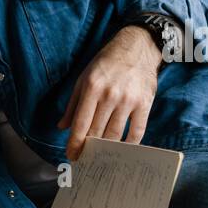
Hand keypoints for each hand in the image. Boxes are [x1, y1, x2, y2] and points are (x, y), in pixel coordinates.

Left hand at [57, 25, 160, 160]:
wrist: (138, 48)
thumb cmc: (107, 62)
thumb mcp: (85, 77)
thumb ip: (73, 103)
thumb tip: (62, 126)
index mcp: (92, 88)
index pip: (80, 124)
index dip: (75, 143)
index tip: (72, 156)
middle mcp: (110, 95)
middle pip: (97, 132)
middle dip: (89, 149)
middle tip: (86, 159)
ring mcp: (128, 100)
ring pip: (115, 134)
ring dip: (107, 149)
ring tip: (102, 157)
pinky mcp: (144, 104)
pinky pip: (137, 131)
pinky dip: (129, 144)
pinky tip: (123, 149)